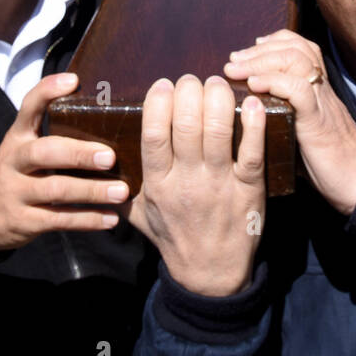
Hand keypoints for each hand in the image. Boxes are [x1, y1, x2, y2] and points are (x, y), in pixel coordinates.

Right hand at [0, 73, 129, 250]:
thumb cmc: (15, 173)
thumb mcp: (22, 147)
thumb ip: (53, 132)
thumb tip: (103, 112)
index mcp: (18, 137)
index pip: (29, 106)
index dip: (48, 91)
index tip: (74, 81)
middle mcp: (15, 161)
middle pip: (45, 152)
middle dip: (79, 154)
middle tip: (110, 157)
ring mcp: (16, 192)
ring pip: (55, 190)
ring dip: (91, 191)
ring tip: (122, 192)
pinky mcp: (23, 221)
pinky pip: (58, 220)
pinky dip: (87, 220)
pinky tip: (110, 219)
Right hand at [127, 76, 265, 296]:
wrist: (211, 275)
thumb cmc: (173, 238)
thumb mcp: (138, 214)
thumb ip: (120, 184)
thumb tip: (101, 156)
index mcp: (157, 184)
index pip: (153, 134)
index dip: (158, 102)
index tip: (163, 84)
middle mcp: (187, 181)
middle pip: (187, 125)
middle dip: (190, 92)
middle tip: (193, 80)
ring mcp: (220, 184)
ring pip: (219, 131)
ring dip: (219, 98)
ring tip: (217, 84)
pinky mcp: (249, 189)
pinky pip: (253, 151)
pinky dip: (254, 124)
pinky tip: (253, 104)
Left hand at [225, 30, 355, 215]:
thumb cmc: (329, 161)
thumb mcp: (303, 130)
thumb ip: (284, 117)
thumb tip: (250, 117)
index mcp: (318, 88)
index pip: (300, 47)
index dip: (273, 42)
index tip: (248, 51)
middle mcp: (321, 89)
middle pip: (294, 47)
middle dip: (258, 50)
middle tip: (233, 60)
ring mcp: (321, 102)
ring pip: (296, 60)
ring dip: (260, 60)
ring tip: (236, 69)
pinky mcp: (318, 121)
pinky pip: (298, 89)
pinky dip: (273, 81)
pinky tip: (253, 85)